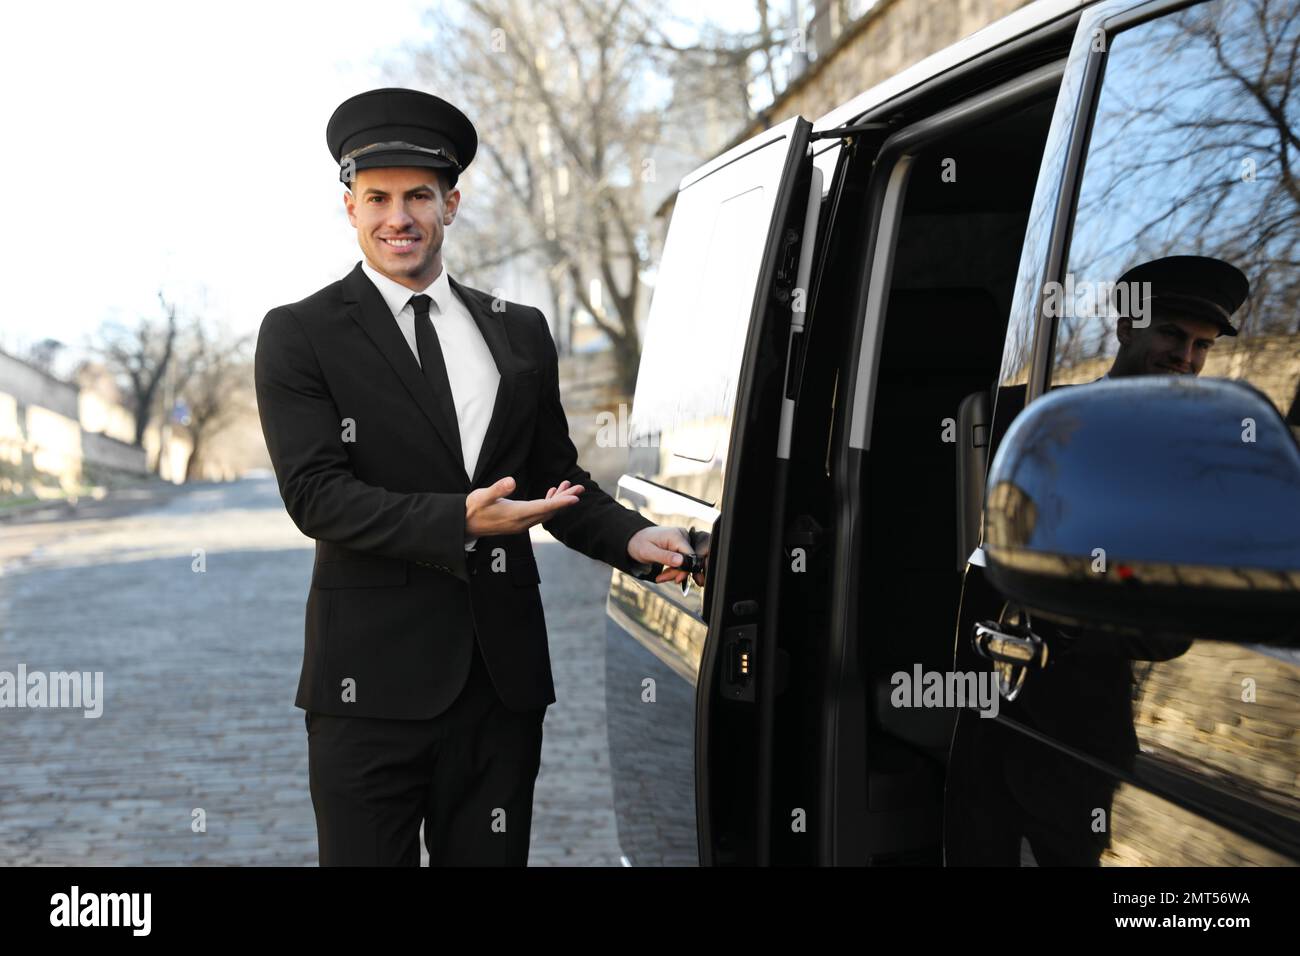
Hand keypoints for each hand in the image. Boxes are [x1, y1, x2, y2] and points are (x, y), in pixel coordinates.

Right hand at [465, 476, 583, 537]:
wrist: (465, 524)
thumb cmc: (473, 508)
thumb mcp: (482, 495)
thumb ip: (497, 489)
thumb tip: (511, 481)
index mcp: (516, 514)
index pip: (543, 508)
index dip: (560, 503)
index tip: (575, 498)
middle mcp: (522, 522)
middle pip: (550, 511)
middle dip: (566, 500)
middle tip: (581, 487)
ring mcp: (522, 524)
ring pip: (546, 512)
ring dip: (559, 500)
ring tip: (569, 486)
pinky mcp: (520, 522)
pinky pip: (540, 514)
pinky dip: (549, 503)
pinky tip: (553, 492)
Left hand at [628, 525, 706, 585]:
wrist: (635, 538)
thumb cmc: (639, 543)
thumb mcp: (648, 552)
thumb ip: (665, 557)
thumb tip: (681, 562)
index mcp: (676, 536)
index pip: (690, 556)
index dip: (685, 570)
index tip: (675, 580)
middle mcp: (682, 535)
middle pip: (688, 560)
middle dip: (676, 572)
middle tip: (662, 579)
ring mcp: (682, 540)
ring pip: (686, 562)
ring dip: (674, 572)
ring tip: (661, 577)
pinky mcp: (680, 545)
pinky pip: (682, 560)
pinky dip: (674, 568)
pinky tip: (665, 572)